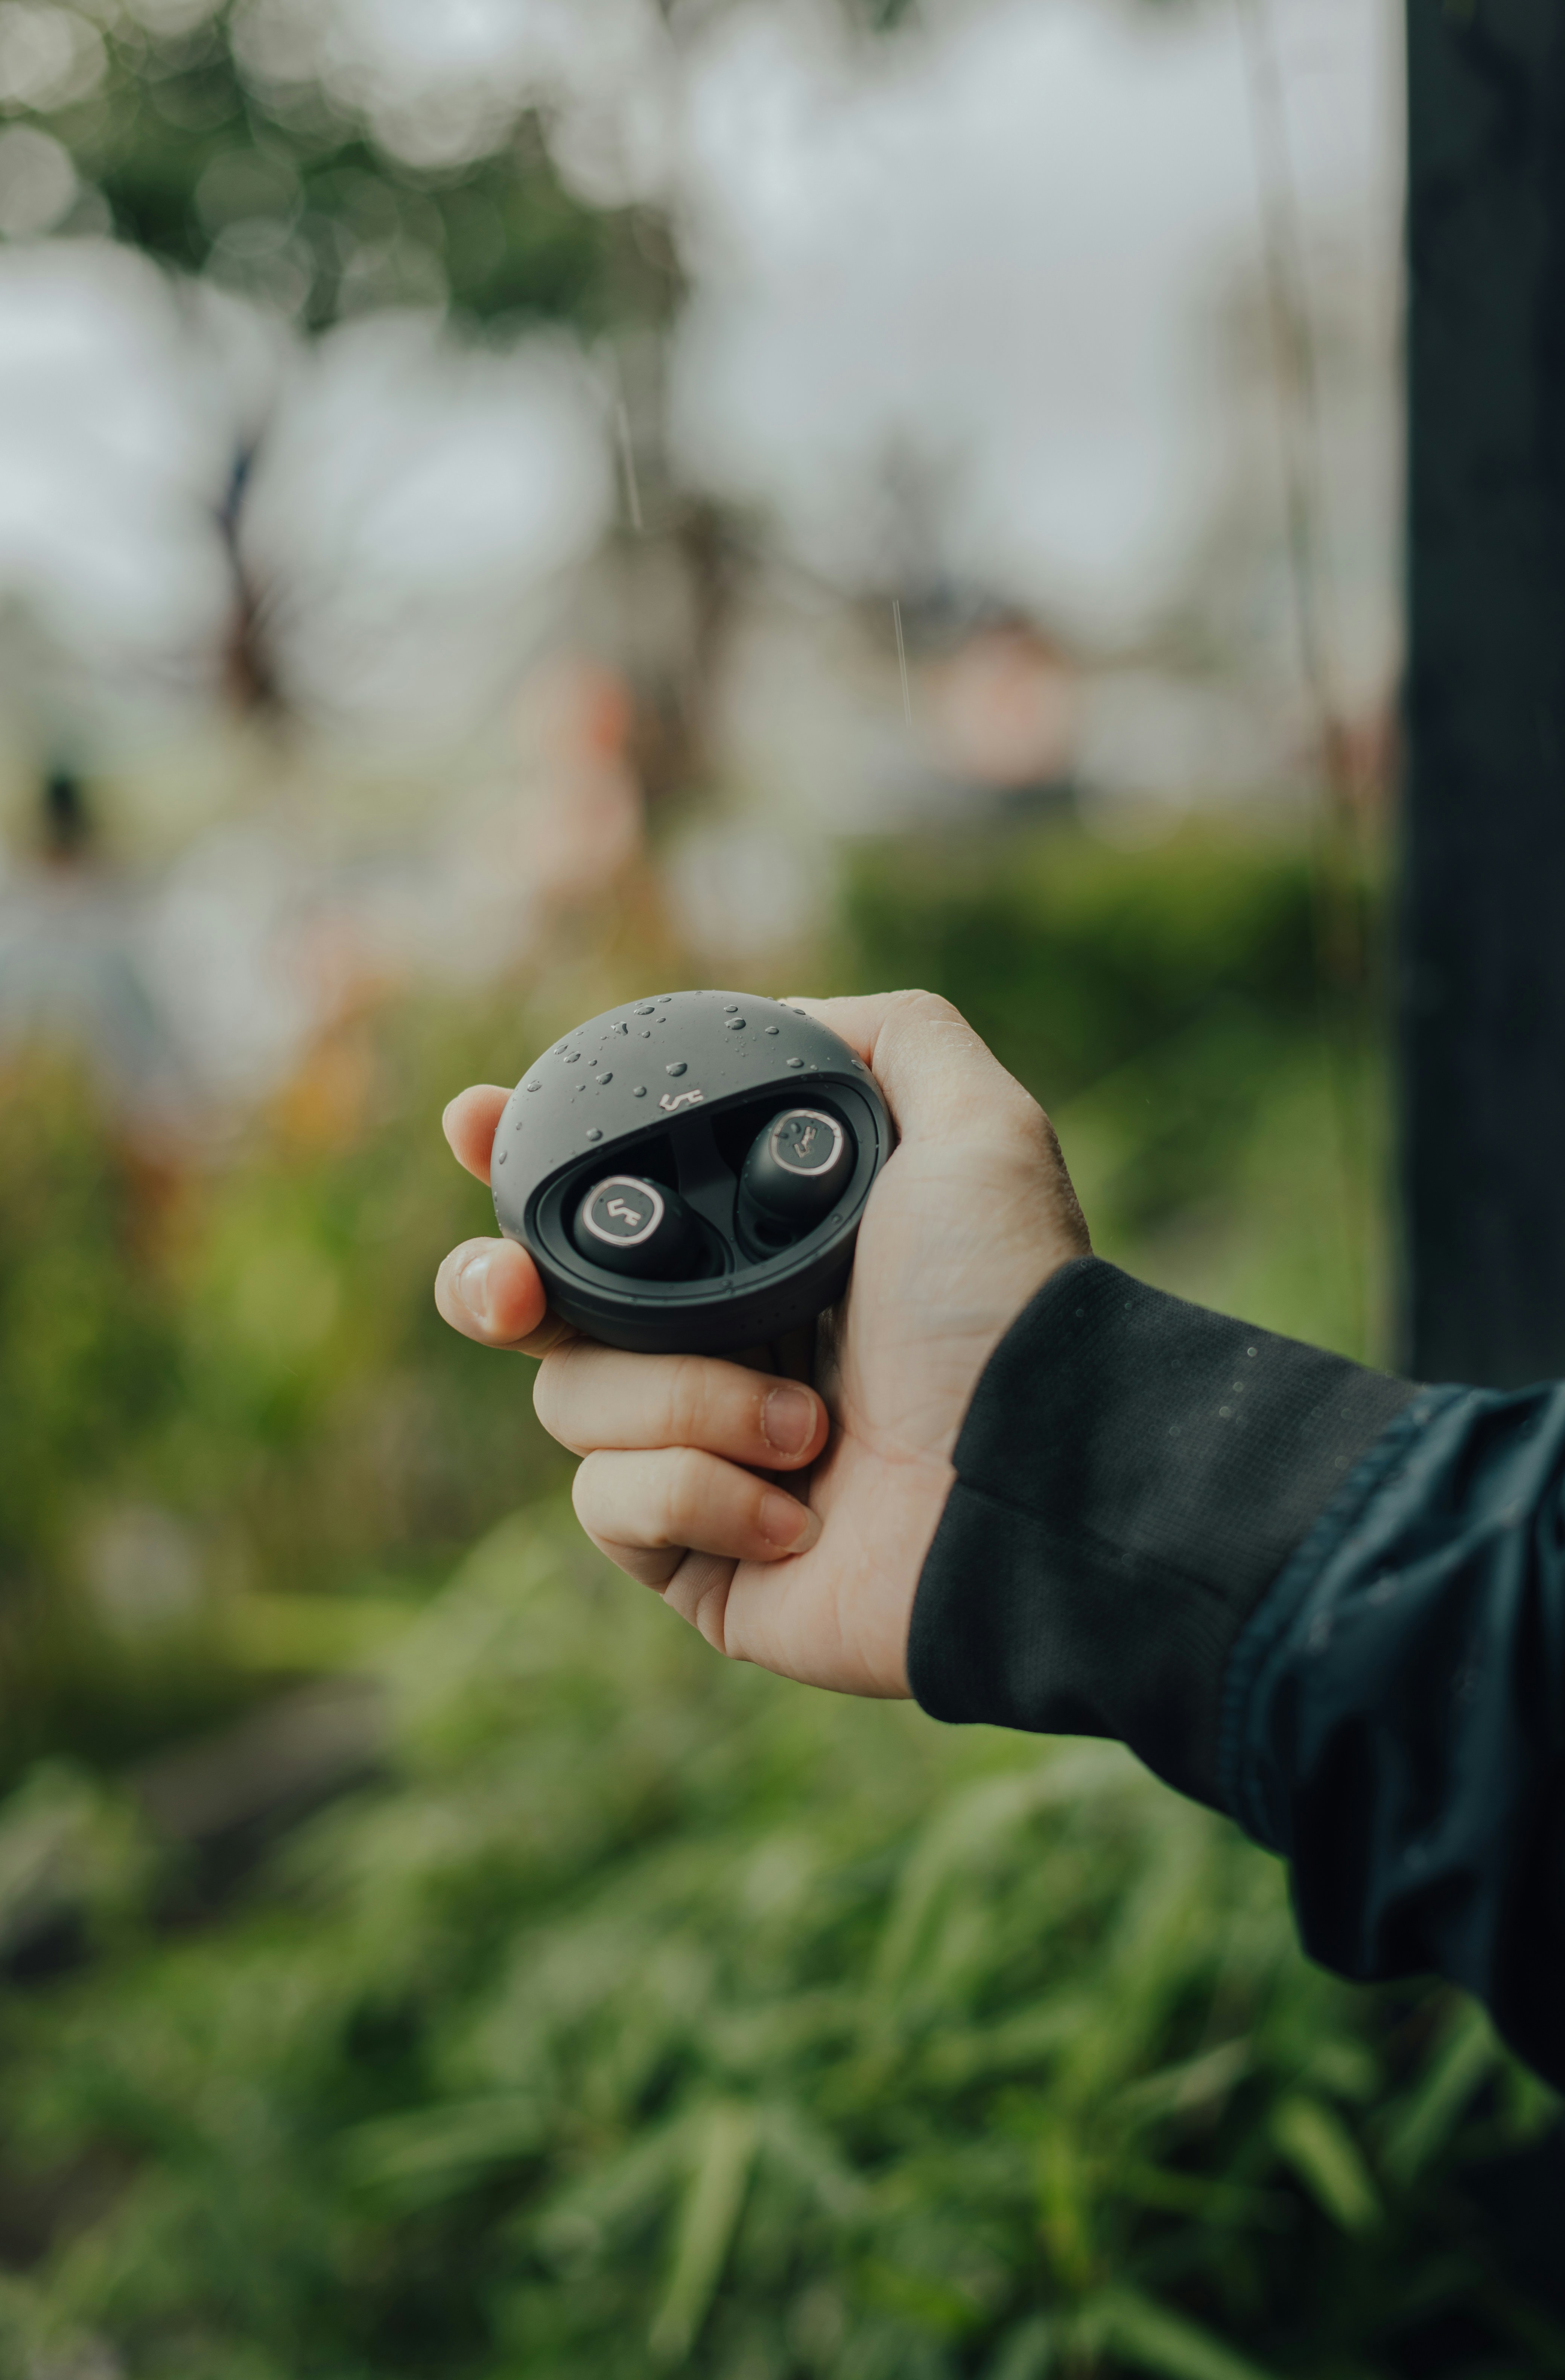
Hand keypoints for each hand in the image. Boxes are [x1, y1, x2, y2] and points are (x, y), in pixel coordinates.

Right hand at [435, 991, 1087, 1699]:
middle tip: (508, 1289)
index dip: (520, 1164)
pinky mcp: (692, 1561)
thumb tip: (785, 1016)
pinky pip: (612, 1503)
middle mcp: (717, 1350)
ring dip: (687, 1400)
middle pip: (535, 1308)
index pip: (607, 1206)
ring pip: (573, 1401)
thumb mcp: (976, 1127)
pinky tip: (797, 1508)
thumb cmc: (1003, 1306)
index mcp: (760, 1256)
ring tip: (812, 1426)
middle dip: (493, 1285)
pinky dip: (700, 1490)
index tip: (475, 1123)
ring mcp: (698, 1460)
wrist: (1030, 1481)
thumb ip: (889, 1038)